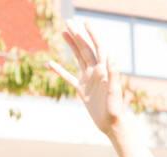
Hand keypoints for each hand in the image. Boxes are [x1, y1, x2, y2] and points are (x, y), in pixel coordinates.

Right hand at [50, 20, 127, 136]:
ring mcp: (88, 80)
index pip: (98, 48)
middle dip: (77, 36)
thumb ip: (113, 73)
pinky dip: (60, 71)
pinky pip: (68, 78)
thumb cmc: (115, 109)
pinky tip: (50, 64)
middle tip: (68, 22)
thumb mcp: (114, 91)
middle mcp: (96, 72)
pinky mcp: (82, 90)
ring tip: (63, 33)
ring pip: (78, 59)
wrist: (112, 124)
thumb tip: (111, 56)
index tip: (85, 22)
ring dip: (71, 46)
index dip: (92, 35)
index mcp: (103, 70)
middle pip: (85, 49)